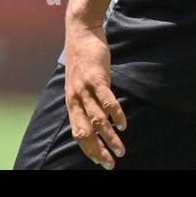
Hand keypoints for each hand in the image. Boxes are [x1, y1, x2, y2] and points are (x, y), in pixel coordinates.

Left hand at [62, 21, 126, 168]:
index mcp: (72, 103)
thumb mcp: (80, 84)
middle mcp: (76, 99)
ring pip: (97, 120)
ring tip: (121, 149)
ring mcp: (85, 89)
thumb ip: (86, 102)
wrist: (80, 33)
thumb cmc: (83, 60)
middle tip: (110, 163)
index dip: (89, 149)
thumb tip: (97, 120)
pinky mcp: (96, 78)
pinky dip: (115, 115)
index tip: (100, 161)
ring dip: (109, 137)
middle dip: (98, 150)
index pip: (78, 133)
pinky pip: (106, 100)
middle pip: (85, 132)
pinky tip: (123, 125)